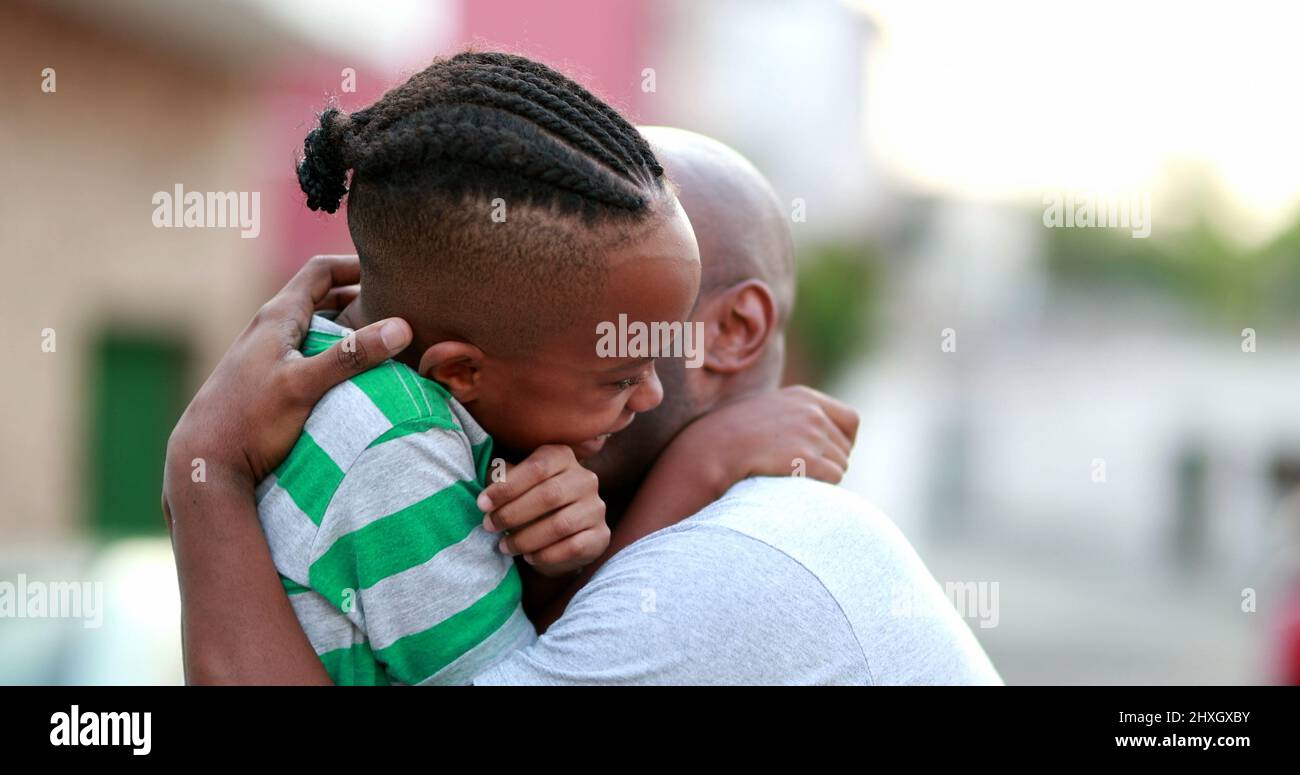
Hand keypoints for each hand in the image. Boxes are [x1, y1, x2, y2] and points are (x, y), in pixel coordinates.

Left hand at [162, 255, 411, 527]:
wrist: (203, 461)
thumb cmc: (249, 420)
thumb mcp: (304, 385)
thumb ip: (351, 357)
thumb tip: (401, 327)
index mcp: (277, 316)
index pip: (321, 271)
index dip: (355, 265)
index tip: (389, 273)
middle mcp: (270, 328)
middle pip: (321, 299)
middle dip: (359, 299)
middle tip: (396, 311)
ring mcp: (267, 355)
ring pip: (315, 328)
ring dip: (347, 330)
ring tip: (382, 344)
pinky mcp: (267, 381)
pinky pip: (308, 354)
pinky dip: (334, 355)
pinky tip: (351, 377)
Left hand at [476, 445, 610, 576]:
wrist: (561, 536)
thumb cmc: (531, 503)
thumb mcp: (515, 484)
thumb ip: (503, 476)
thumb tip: (492, 477)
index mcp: (563, 457)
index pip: (537, 467)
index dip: (507, 486)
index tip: (482, 504)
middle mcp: (585, 479)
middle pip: (549, 495)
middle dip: (512, 513)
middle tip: (489, 526)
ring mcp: (596, 508)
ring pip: (559, 524)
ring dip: (525, 538)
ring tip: (505, 546)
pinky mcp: (600, 535)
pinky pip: (572, 547)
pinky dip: (545, 555)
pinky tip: (528, 557)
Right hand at [673, 385, 859, 488]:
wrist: (711, 450)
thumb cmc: (734, 439)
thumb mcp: (767, 414)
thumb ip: (795, 419)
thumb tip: (820, 441)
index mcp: (805, 398)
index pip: (851, 421)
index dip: (843, 442)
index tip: (828, 456)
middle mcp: (813, 412)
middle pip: (845, 448)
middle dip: (829, 463)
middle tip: (800, 472)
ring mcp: (811, 433)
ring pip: (841, 465)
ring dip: (824, 476)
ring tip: (793, 477)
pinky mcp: (807, 457)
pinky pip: (834, 477)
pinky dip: (821, 486)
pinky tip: (795, 484)